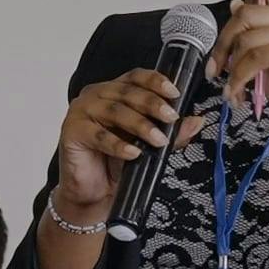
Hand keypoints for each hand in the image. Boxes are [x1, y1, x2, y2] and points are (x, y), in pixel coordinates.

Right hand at [51, 66, 210, 215]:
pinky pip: (98, 135)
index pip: (135, 77)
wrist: (93, 192)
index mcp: (114, 91)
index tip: (175, 92)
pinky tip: (133, 154)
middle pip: (127, 92)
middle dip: (152, 104)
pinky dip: (118, 145)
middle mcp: (96, 95)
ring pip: (114, 111)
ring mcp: (81, 111)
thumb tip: (197, 121)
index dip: (155, 81)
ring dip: (140, 125)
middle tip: (171, 117)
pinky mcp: (71, 131)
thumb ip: (172, 133)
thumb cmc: (117, 163)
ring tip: (158, 140)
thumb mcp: (149, 146)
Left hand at [213, 0, 268, 145]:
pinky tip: (239, 95)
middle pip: (245, 14)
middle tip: (216, 71)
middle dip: (223, 44)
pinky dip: (240, 79)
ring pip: (248, 38)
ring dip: (231, 68)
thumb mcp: (267, 59)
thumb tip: (237, 5)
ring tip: (231, 89)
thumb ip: (255, 33)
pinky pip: (256, 57)